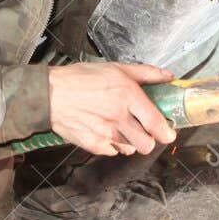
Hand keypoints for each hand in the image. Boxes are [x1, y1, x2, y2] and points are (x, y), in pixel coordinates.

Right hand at [47, 62, 176, 156]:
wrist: (50, 94)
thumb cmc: (80, 78)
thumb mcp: (115, 68)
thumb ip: (145, 73)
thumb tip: (168, 76)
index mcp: (127, 95)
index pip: (156, 124)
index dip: (166, 133)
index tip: (167, 133)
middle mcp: (118, 117)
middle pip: (146, 144)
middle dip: (148, 139)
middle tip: (143, 130)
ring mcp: (105, 133)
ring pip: (131, 149)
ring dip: (130, 141)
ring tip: (122, 128)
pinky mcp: (93, 144)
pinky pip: (113, 151)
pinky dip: (113, 145)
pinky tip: (107, 131)